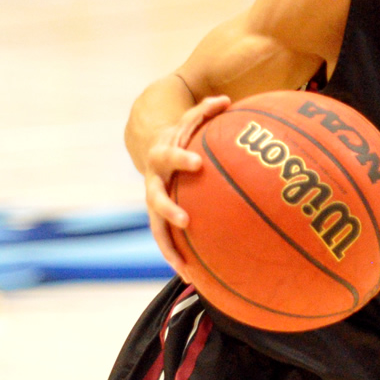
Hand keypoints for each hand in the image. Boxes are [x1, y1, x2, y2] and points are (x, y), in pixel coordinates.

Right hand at [143, 94, 230, 281]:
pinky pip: (166, 243)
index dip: (181, 158)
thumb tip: (228, 100)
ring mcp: (153, 203)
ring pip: (157, 228)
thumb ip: (207, 110)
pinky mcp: (158, 221)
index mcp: (162, 154)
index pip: (170, 154)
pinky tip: (193, 278)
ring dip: (169, 247)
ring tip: (185, 267)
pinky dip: (177, 259)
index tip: (198, 163)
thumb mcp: (190, 120)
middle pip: (156, 196)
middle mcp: (153, 181)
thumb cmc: (182, 135)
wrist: (152, 148)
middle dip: (169, 208)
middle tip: (186, 220)